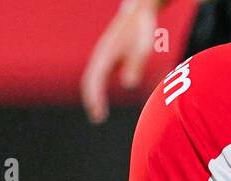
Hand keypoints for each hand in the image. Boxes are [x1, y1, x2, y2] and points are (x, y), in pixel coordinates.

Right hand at [82, 0, 157, 121]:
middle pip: (89, 80)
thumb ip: (135, 65)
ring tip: (98, 115)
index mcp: (106, 54)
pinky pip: (97, 77)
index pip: (95, 80)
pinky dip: (96, 90)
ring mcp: (102, 56)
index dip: (96, 98)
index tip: (99, 113)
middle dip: (92, 100)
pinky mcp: (106, 57)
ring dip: (93, 97)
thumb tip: (128, 84)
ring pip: (91, 79)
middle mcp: (100, 55)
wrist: (138, 12)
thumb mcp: (142, 47)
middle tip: (97, 118)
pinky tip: (102, 103)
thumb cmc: (141, 30)